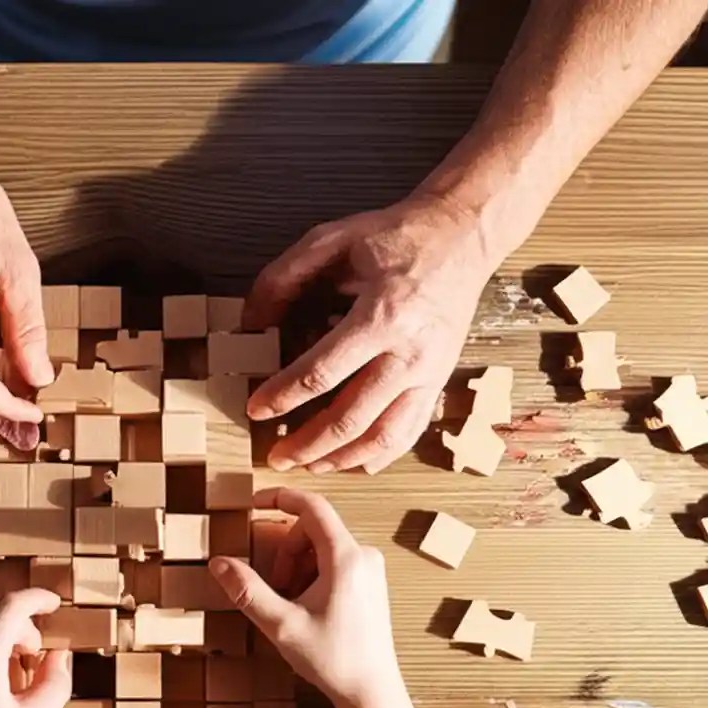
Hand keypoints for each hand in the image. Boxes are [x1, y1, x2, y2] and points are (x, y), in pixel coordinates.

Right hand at [210, 487, 414, 707]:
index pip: (312, 506)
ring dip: (297, 565)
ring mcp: (369, 570)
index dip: (280, 498)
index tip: (254, 502)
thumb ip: (248, 591)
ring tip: (290, 600)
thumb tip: (220, 564)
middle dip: (285, 551)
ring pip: (321, 546)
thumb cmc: (336, 660)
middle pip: (312, 529)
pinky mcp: (369, 583)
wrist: (371, 692)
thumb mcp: (282, 624)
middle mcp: (363, 556)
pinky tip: (306, 605)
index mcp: (346, 558)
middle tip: (274, 585)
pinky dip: (312, 574)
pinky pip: (334, 561)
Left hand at [244, 195, 492, 473]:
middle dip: (308, 443)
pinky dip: (381, 454)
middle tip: (275, 455)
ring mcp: (431, 372)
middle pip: (352, 417)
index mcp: (383, 315)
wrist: (463, 236)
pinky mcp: (441, 380)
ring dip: (342, 458)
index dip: (283, 396)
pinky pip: (410, 431)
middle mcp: (411, 352)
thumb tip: (251, 321)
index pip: (322, 372)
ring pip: (385, 436)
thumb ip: (284, 277)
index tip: (255, 408)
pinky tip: (354, 462)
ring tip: (309, 464)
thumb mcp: (332, 240)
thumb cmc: (397, 237)